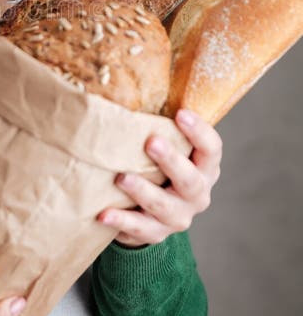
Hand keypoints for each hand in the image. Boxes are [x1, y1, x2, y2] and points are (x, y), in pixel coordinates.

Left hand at [96, 108, 221, 247]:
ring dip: (143, 191)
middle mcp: (197, 194)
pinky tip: (103, 213)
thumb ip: (157, 125)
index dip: (200, 132)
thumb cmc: (156, 166)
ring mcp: (178, 216)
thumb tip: (127, 82)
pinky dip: (121, 220)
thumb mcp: (166, 147)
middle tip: (151, 142)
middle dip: (172, 161)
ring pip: (165, 207)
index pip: (212, 149)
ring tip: (122, 178)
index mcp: (205, 167)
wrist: (149, 213)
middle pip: (191, 180)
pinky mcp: (156, 233)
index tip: (181, 113)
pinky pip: (140, 229)